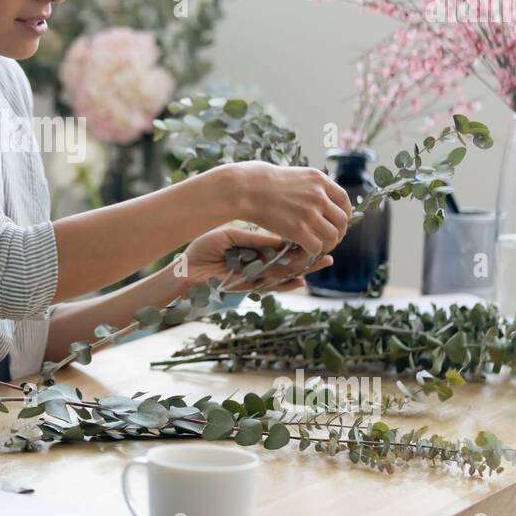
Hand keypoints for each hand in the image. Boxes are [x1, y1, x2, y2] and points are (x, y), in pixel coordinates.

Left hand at [180, 226, 333, 292]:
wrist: (184, 270)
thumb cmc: (202, 250)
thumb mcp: (231, 238)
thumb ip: (254, 240)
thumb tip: (278, 236)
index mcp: (254, 250)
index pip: (282, 245)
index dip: (300, 239)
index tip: (316, 228)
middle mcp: (258, 263)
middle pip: (290, 259)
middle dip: (312, 253)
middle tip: (331, 245)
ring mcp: (255, 275)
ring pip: (286, 273)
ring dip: (306, 268)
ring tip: (325, 260)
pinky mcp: (248, 287)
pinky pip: (270, 286)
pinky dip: (286, 285)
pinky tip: (301, 281)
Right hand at [215, 162, 351, 257]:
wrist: (244, 188)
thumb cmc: (260, 180)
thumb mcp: (293, 175)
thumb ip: (309, 187)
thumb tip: (317, 198)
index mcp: (319, 180)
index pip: (344, 200)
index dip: (344, 214)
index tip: (338, 222)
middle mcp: (319, 196)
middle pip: (342, 220)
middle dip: (338, 233)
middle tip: (328, 239)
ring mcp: (310, 213)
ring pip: (332, 236)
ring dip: (327, 245)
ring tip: (317, 247)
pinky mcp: (299, 230)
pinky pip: (316, 247)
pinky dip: (313, 252)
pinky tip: (304, 251)